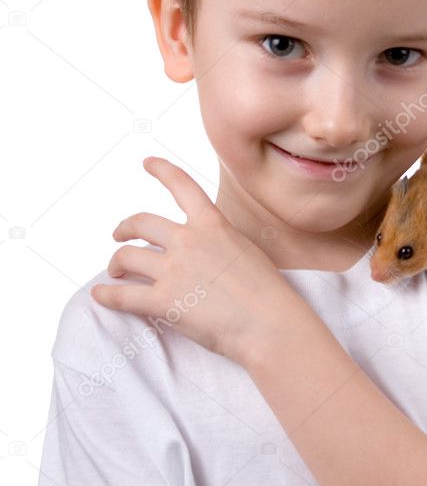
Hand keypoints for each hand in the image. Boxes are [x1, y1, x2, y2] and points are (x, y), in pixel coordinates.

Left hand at [90, 157, 299, 366]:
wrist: (269, 323)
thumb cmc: (268, 292)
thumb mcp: (246, 249)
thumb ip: (221, 240)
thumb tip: (208, 245)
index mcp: (212, 225)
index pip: (183, 186)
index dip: (162, 170)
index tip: (148, 163)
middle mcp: (188, 241)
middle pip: (141, 223)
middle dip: (125, 227)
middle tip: (120, 235)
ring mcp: (174, 270)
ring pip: (127, 257)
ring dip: (116, 262)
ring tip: (114, 270)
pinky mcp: (164, 302)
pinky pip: (123, 296)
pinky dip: (107, 295)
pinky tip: (99, 295)